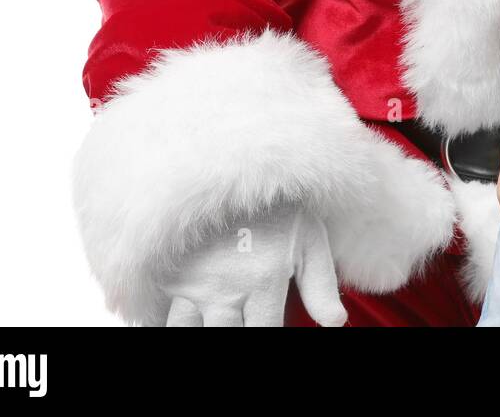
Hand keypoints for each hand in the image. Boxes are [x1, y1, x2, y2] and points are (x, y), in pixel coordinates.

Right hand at [158, 201, 345, 326]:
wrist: (235, 163)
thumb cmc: (278, 208)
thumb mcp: (308, 238)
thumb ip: (321, 286)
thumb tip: (335, 324)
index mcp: (263, 281)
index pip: (262, 336)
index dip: (266, 335)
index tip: (265, 323)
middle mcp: (225, 287)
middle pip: (221, 337)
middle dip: (233, 332)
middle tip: (241, 317)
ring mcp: (192, 281)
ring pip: (185, 329)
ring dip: (201, 327)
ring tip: (218, 315)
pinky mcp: (169, 272)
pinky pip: (164, 313)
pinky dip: (175, 318)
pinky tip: (190, 312)